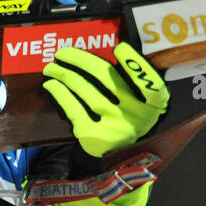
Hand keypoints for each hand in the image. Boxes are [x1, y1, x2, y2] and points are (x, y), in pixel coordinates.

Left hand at [41, 41, 168, 156]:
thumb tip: (110, 51)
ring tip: (51, 67)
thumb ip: (134, 83)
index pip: (151, 85)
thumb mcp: (141, 105)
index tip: (120, 48)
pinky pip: (73, 108)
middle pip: (108, 79)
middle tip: (63, 53)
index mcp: (153, 106)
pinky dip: (60, 93)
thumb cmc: (127, 119)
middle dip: (81, 60)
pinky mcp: (94, 136)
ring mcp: (114, 127)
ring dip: (64, 74)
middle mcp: (136, 117)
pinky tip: (52, 85)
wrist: (116, 157)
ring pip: (86, 90)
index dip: (136, 65)